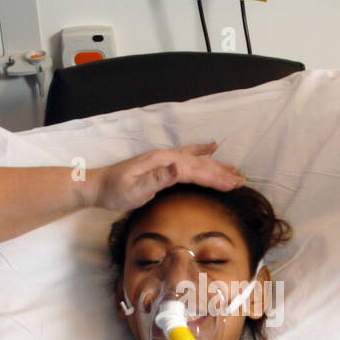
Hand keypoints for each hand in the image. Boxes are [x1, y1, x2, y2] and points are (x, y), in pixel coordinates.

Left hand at [91, 142, 243, 210]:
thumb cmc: (116, 192)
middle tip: (241, 182)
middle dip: (221, 172)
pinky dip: (202, 150)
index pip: (195, 170)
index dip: (215, 177)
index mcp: (162, 162)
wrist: (98, 185)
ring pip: (197, 159)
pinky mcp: (162, 162)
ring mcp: (164, 158)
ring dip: (216, 165)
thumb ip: (158, 179)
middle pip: (200, 163)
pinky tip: (213, 147)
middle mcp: (166, 157)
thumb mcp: (135, 190)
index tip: (233, 185)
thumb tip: (179, 167)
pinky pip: (187, 154)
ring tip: (235, 170)